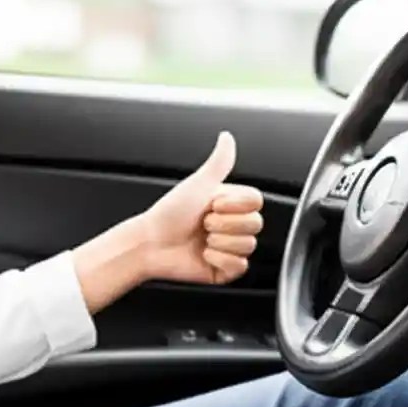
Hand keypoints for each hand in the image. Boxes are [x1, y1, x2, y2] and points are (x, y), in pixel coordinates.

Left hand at [139, 131, 263, 284]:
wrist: (151, 244)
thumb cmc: (169, 213)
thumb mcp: (198, 183)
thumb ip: (219, 161)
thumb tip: (227, 136)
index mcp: (230, 204)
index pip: (256, 202)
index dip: (235, 205)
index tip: (213, 204)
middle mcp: (232, 225)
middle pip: (256, 224)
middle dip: (226, 224)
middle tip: (204, 223)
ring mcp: (229, 248)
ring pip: (248, 246)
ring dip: (221, 242)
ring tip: (203, 239)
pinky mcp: (225, 270)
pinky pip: (239, 266)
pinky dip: (220, 260)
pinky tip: (205, 255)